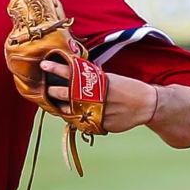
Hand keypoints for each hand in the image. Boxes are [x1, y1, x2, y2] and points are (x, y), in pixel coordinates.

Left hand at [41, 59, 156, 133]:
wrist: (145, 104)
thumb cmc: (126, 88)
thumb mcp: (109, 79)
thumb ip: (91, 80)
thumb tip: (73, 76)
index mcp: (97, 81)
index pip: (72, 72)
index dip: (56, 68)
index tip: (44, 64)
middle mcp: (95, 96)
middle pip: (66, 94)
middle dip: (54, 91)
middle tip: (49, 89)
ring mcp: (96, 111)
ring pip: (70, 112)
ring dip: (62, 109)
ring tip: (59, 106)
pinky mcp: (99, 125)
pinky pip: (83, 123)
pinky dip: (79, 120)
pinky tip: (77, 116)